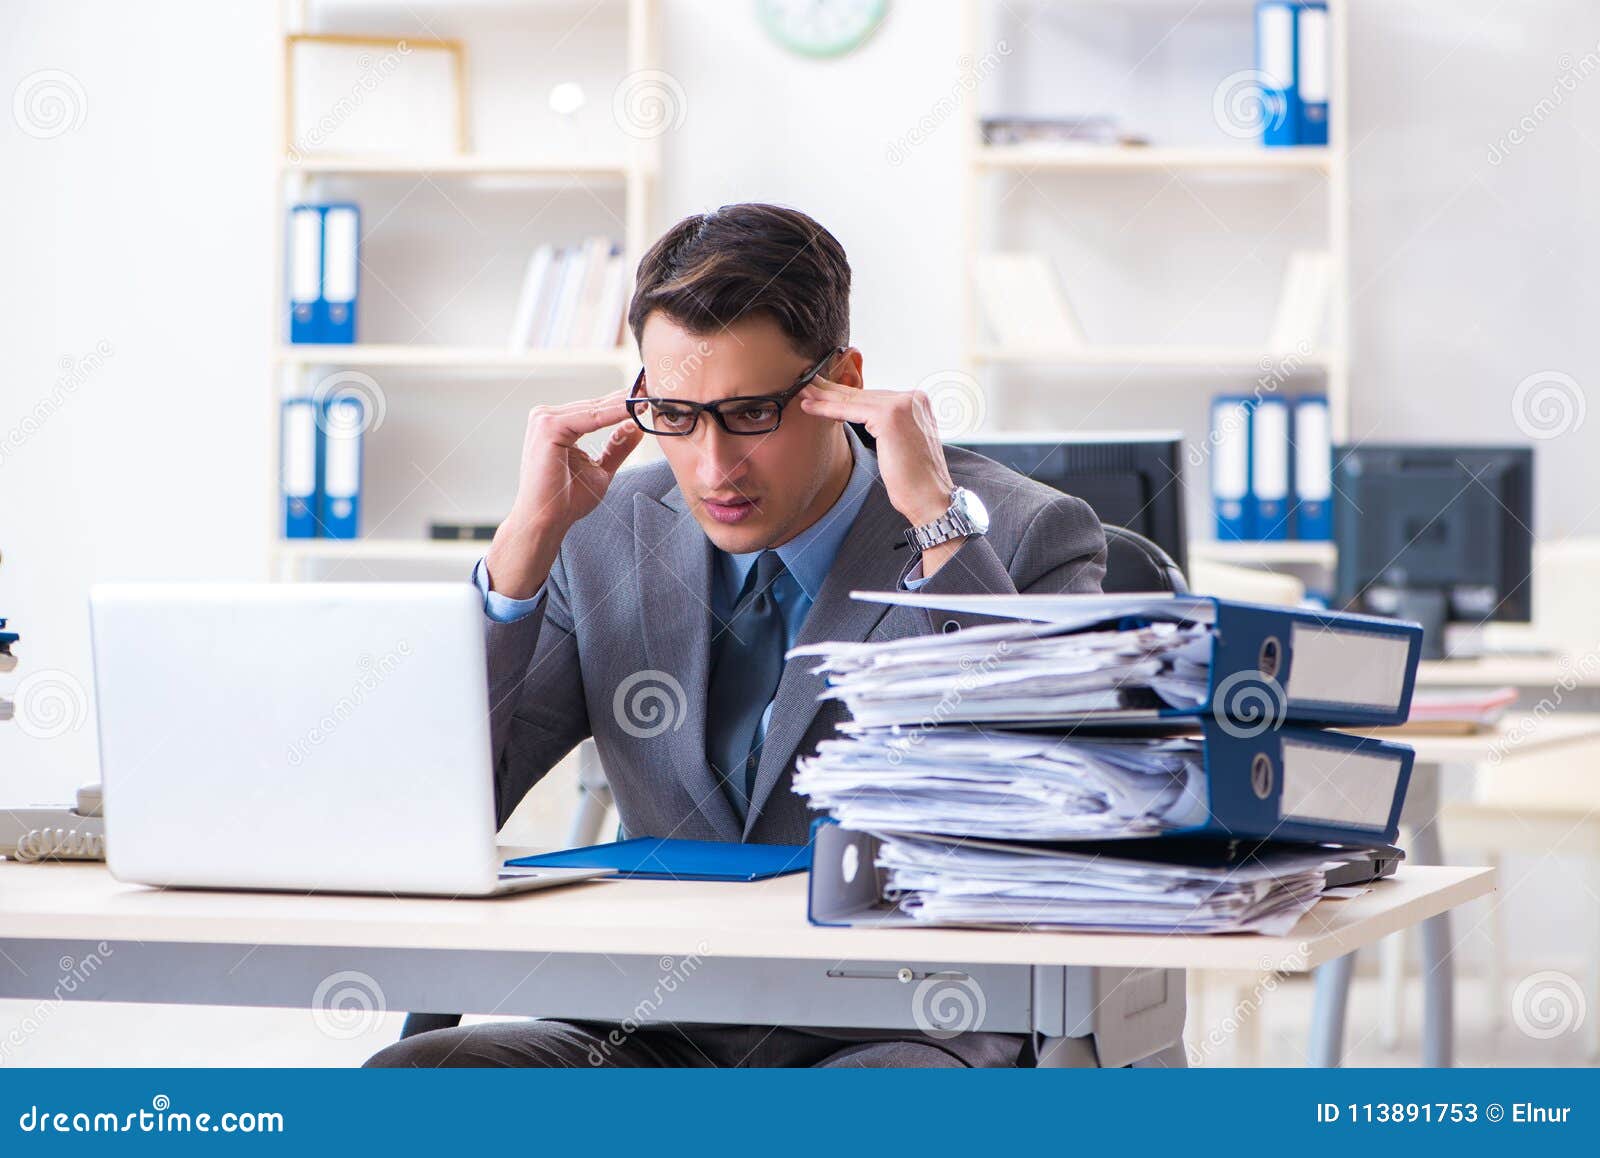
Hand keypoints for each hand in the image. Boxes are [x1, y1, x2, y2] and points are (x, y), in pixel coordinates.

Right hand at [486, 392, 643, 598]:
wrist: (547, 520)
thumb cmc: (567, 500)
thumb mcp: (601, 469)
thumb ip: (617, 447)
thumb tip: (636, 427)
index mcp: (557, 425)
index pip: (595, 410)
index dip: (623, 404)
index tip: (649, 396)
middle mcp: (546, 417)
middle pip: (594, 406)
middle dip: (626, 399)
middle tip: (653, 388)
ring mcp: (544, 419)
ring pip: (593, 409)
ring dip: (622, 404)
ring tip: (648, 397)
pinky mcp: (547, 427)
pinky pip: (588, 418)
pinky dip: (612, 414)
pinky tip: (632, 410)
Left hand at [799, 378, 965, 576]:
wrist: (930, 498)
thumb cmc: (914, 480)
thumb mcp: (901, 442)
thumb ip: (887, 425)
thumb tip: (864, 417)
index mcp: (918, 401)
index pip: (874, 396)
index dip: (847, 394)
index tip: (825, 390)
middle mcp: (913, 398)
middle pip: (863, 394)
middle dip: (833, 390)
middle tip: (808, 383)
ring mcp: (902, 405)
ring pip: (854, 400)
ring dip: (825, 396)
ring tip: (803, 392)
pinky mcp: (889, 416)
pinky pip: (850, 410)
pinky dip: (828, 408)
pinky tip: (809, 406)